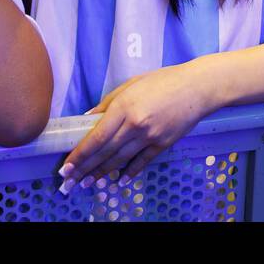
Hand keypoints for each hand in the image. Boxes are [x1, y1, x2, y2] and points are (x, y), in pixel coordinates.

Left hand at [57, 64, 218, 191]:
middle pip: (105, 152)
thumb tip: (88, 118)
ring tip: (89, 183)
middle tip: (71, 181)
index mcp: (124, 107)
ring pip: (121, 160)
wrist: (197, 87)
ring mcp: (150, 137)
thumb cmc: (162, 80)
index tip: (67, 166)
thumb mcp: (130, 84)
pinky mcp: (163, 144)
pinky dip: (129, 172)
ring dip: (102, 173)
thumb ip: (107, 103)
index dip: (80, 154)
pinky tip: (118, 180)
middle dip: (86, 168)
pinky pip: (142, 162)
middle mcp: (135, 124)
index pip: (97, 137)